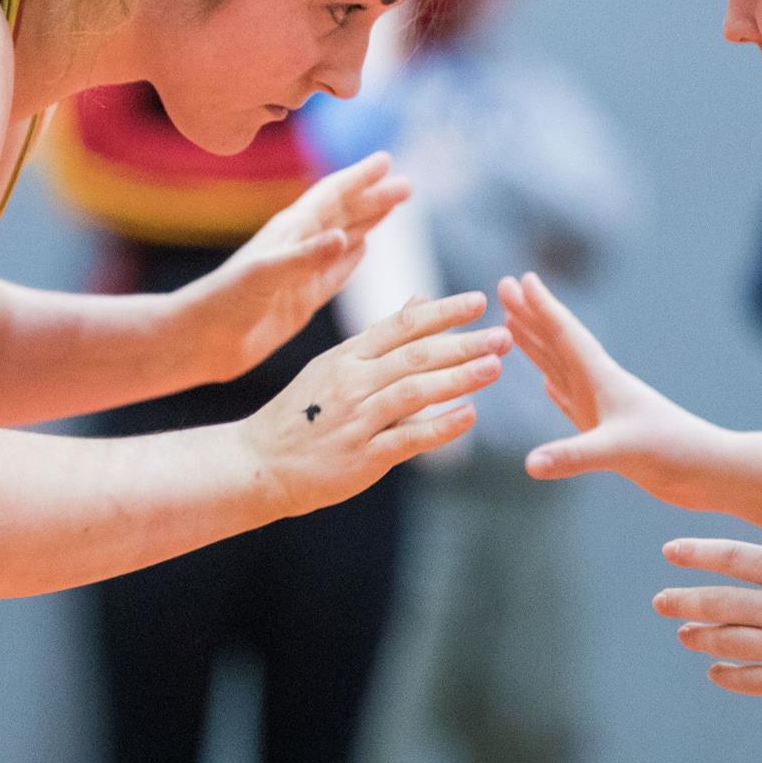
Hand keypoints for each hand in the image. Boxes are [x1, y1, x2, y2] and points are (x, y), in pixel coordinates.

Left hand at [180, 153, 410, 381]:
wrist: (201, 341)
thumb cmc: (224, 301)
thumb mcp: (266, 275)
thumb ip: (306, 257)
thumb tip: (346, 238)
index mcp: (289, 231)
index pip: (331, 196)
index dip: (358, 178)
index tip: (385, 161)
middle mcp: (297, 247)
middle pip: (343, 213)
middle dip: (374, 198)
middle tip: (407, 185)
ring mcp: (300, 273)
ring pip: (343, 239)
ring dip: (368, 222)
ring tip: (393, 206)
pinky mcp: (301, 300)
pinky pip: (334, 273)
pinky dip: (351, 259)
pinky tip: (364, 249)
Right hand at [238, 292, 507, 516]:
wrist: (258, 462)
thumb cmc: (301, 413)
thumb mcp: (333, 365)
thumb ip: (380, 337)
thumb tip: (419, 301)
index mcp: (347, 356)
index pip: (401, 325)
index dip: (443, 312)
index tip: (480, 301)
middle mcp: (352, 382)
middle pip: (415, 355)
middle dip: (463, 344)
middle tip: (502, 336)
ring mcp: (356, 419)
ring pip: (414, 391)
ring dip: (458, 378)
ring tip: (494, 368)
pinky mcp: (361, 457)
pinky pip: (406, 438)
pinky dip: (440, 427)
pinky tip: (469, 417)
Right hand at [498, 272, 724, 504]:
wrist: (709, 472)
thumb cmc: (673, 453)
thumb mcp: (620, 453)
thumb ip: (574, 456)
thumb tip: (531, 465)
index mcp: (603, 379)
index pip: (565, 334)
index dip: (542, 307)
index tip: (520, 277)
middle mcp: (599, 386)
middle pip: (556, 342)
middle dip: (529, 315)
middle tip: (503, 286)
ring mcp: (602, 407)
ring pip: (559, 367)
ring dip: (535, 345)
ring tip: (512, 324)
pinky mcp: (606, 430)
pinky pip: (570, 400)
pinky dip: (554, 388)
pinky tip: (546, 384)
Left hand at [655, 536, 761, 705]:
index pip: (733, 557)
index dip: (696, 554)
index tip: (669, 553)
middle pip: (720, 602)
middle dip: (684, 601)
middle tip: (660, 602)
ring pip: (731, 642)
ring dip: (701, 638)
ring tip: (684, 635)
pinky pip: (755, 680)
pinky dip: (729, 676)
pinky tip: (714, 672)